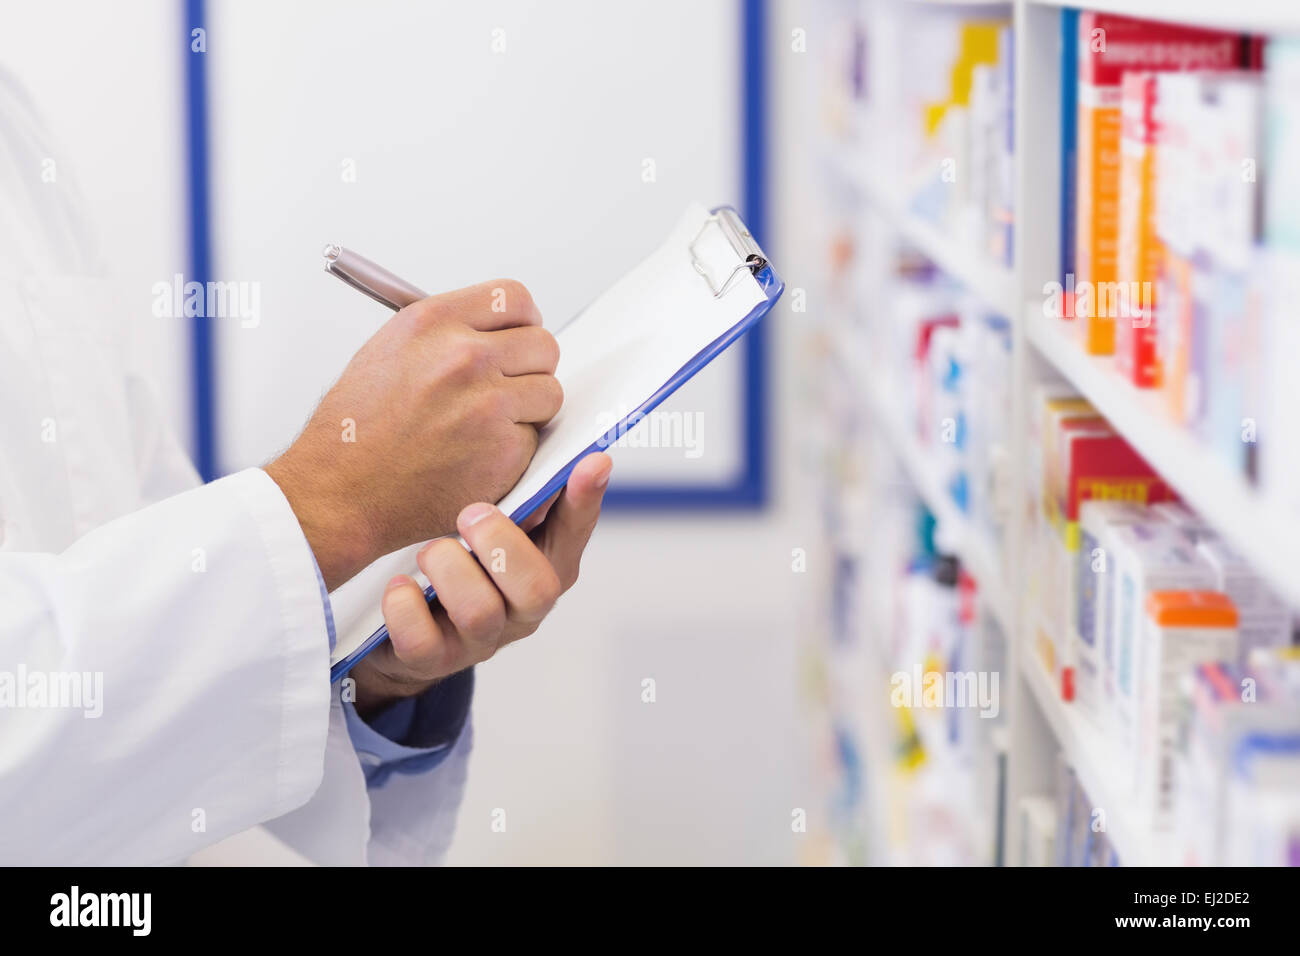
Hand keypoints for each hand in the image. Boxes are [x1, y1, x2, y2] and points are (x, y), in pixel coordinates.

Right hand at [266, 279, 561, 589]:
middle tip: (509, 389)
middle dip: (531, 368)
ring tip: (487, 427)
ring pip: (549, 393)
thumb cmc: (355, 432)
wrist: (338, 492)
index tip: (521, 336)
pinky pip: (536, 438)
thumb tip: (493, 330)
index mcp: (432, 323)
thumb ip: (444, 334)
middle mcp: (463, 357)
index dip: (524, 320)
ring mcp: (487, 404)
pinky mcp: (504, 450)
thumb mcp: (387, 352)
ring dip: (528, 411)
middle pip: (543, 345)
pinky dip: (515, 451)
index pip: (512, 298)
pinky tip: (477, 458)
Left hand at [349, 452, 610, 714]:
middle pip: (539, 589)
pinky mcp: (429, 661)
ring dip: (450, 569)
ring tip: (427, 549)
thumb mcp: (486, 524)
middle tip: (471, 513)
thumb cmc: (450, 560)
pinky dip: (405, 606)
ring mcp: (477, 640)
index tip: (591, 461)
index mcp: (542, 567)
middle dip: (504, 545)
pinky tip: (398, 585)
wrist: (396, 629)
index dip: (584, 501)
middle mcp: (519, 609)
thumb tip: (533, 427)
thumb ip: (515, 489)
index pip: (574, 534)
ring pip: (482, 613)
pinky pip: (422, 642)